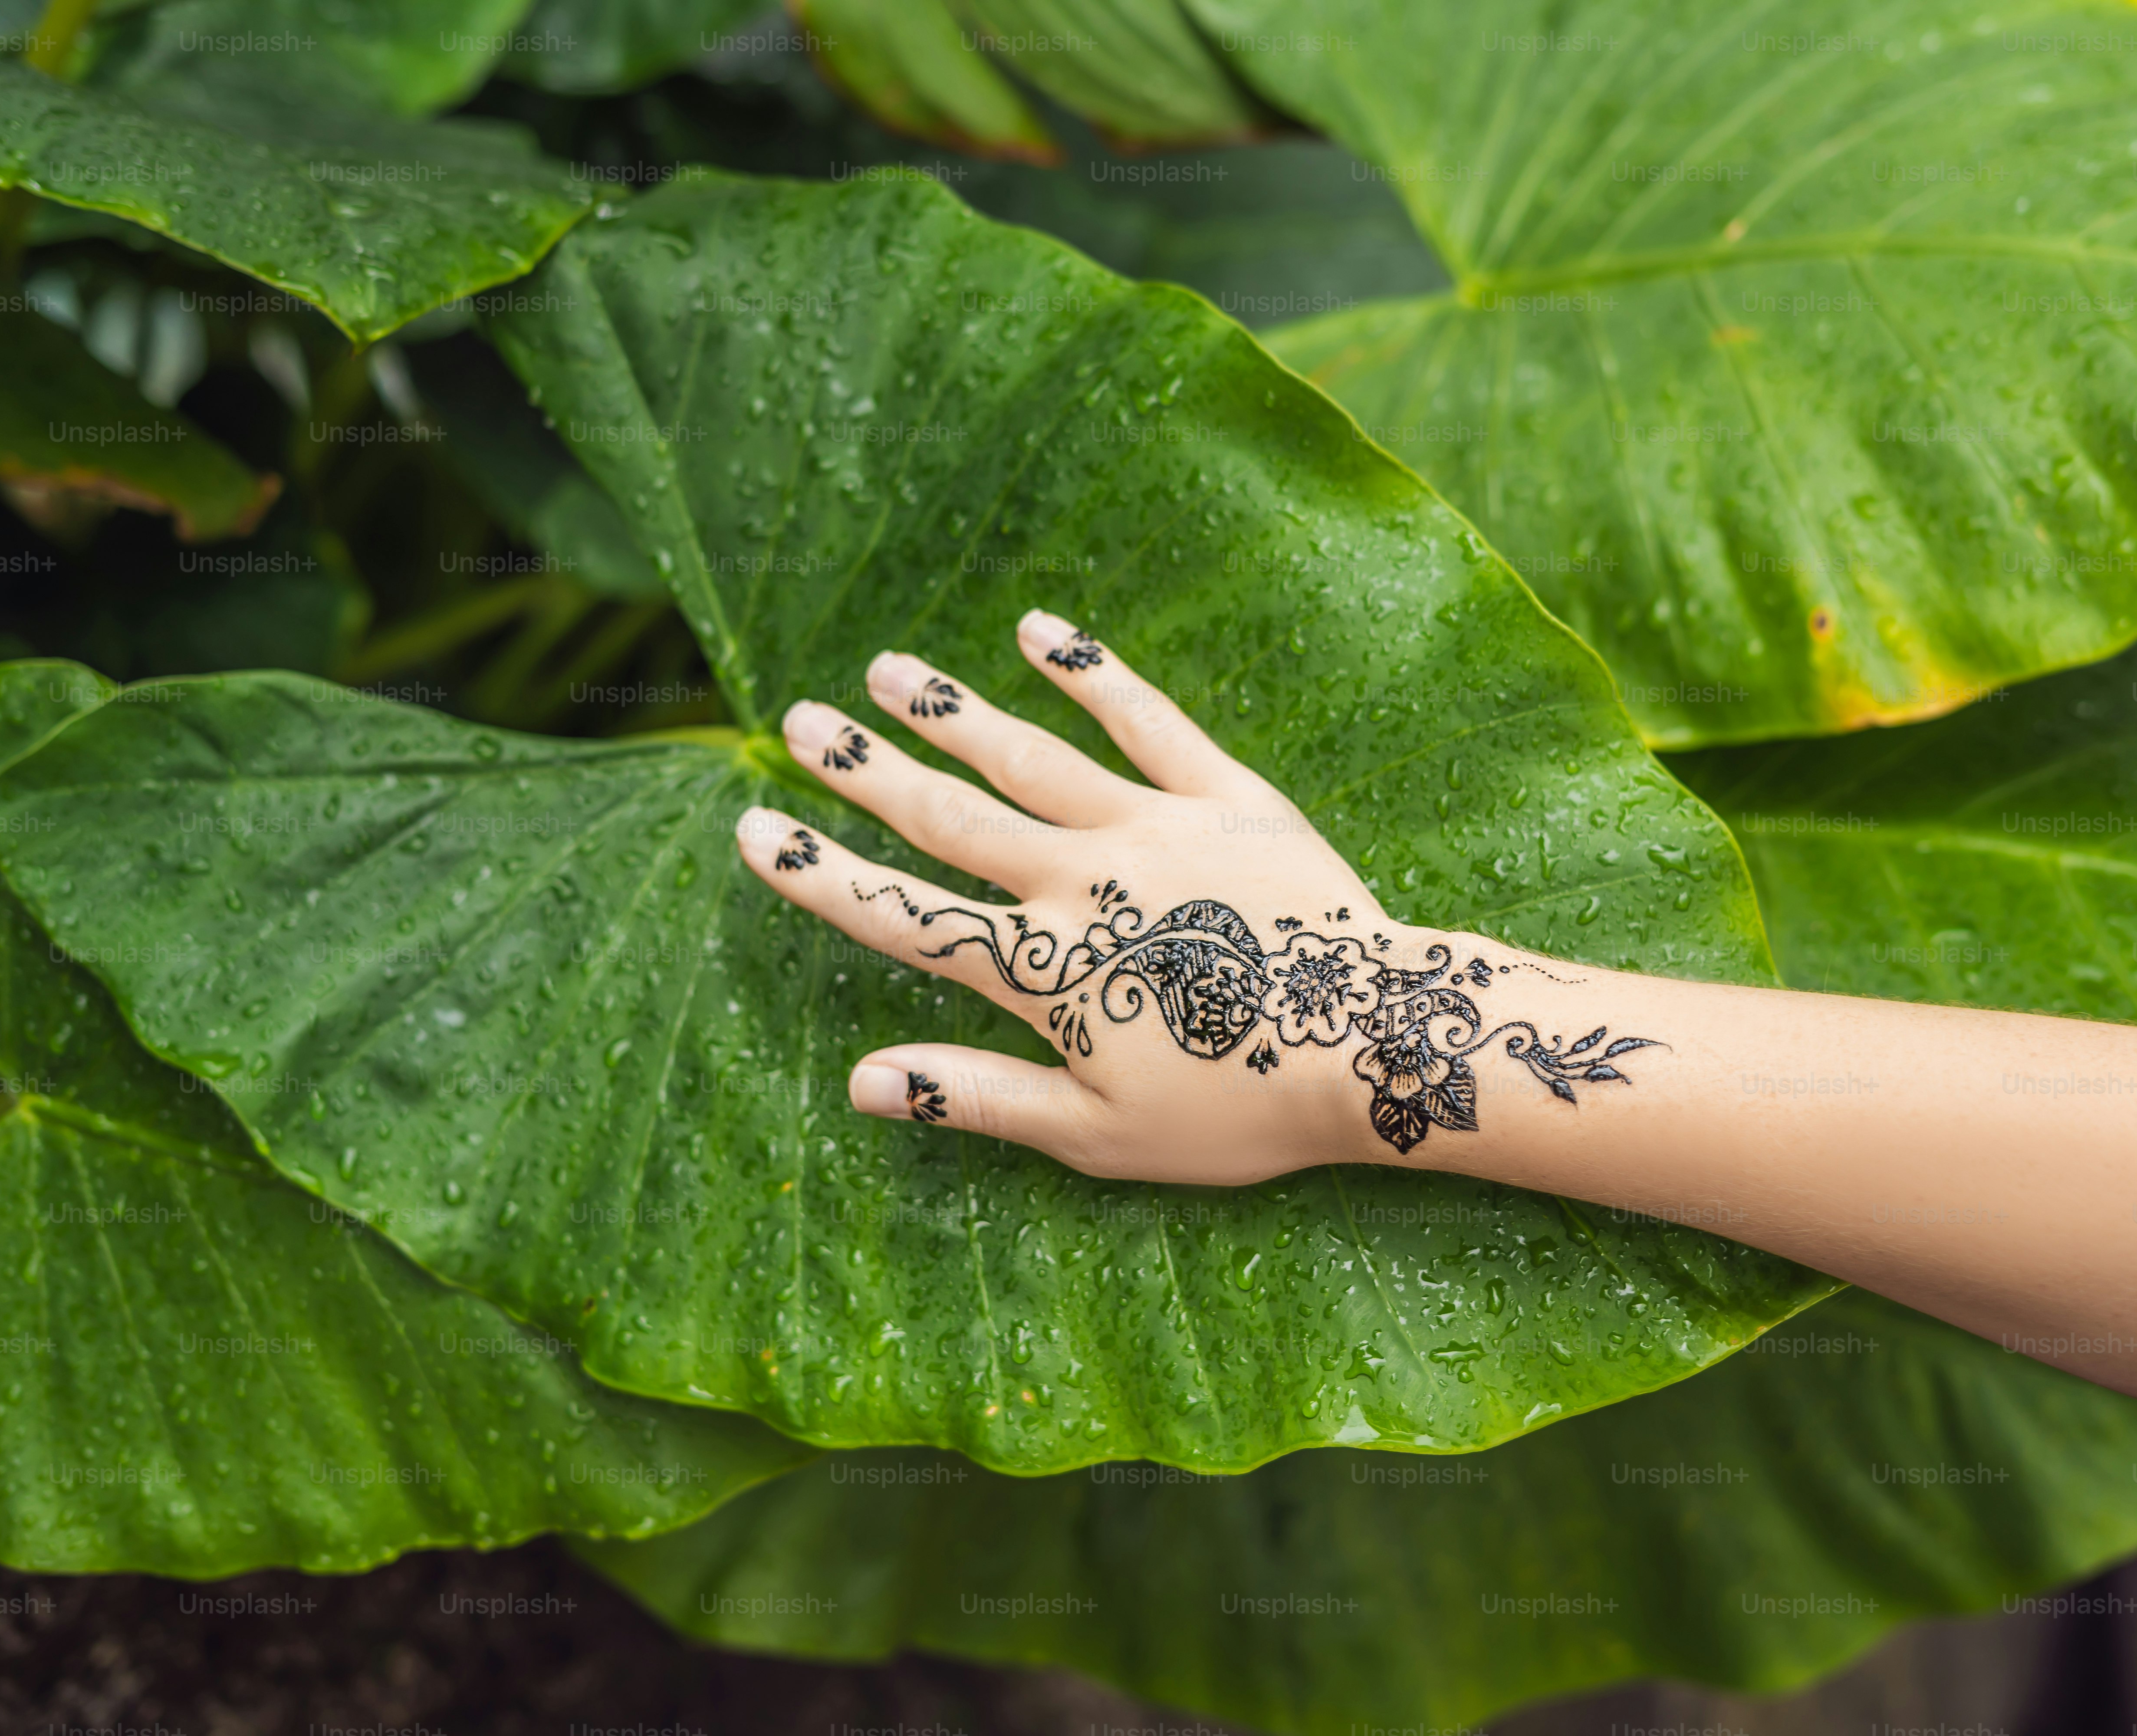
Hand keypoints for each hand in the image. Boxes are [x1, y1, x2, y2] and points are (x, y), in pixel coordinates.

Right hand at [734, 610, 1656, 1184]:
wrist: (1381, 1051)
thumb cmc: (1241, 1111)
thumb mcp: (1100, 1134)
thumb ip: (978, 1097)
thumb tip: (861, 1082)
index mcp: (1044, 970)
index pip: (904, 917)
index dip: (823, 876)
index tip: (755, 830)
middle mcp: (1082, 882)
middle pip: (949, 817)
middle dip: (865, 770)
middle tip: (799, 721)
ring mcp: (1154, 828)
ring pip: (1029, 755)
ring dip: (951, 710)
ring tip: (886, 669)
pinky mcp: (1228, 798)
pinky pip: (1147, 719)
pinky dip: (1090, 672)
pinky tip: (1039, 631)